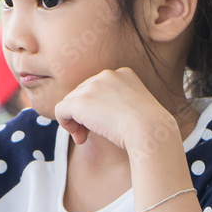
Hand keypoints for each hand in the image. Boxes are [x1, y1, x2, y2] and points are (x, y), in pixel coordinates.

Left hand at [53, 68, 172, 149]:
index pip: (97, 88)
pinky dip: (64, 123)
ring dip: (75, 121)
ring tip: (84, 138)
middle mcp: (106, 75)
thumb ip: (116, 104)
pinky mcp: (80, 102)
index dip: (96, 107)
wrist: (151, 131)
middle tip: (89, 135)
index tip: (104, 124)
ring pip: (71, 102)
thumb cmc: (149, 128)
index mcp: (123, 74)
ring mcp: (92, 86)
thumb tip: (94, 114)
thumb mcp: (137, 108)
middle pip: (82, 93)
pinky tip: (78, 136)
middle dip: (83, 115)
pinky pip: (61, 110)